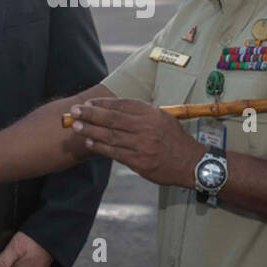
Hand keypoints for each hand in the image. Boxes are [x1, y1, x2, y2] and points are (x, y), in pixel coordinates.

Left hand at [69, 97, 203, 187]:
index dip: (102, 103)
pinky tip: (89, 142)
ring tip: (76, 126)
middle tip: (75, 111)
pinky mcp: (139, 162)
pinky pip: (114, 153)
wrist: (191, 163)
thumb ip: (141, 114)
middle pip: (113, 118)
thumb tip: (113, 110)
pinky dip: (100, 147)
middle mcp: (147, 127)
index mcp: (152, 114)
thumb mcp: (163, 118)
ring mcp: (142, 145)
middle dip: (91, 114)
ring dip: (91, 130)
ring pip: (110, 136)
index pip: (122, 105)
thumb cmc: (174, 139)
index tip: (88, 103)